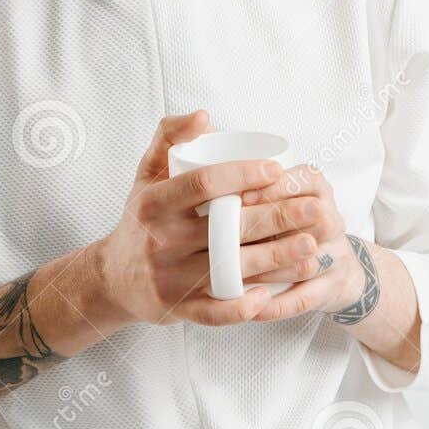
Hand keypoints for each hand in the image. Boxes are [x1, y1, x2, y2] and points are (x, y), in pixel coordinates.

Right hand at [91, 111, 325, 326]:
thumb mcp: (147, 174)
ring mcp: (169, 278)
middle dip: (277, 218)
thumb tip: (204, 116)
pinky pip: (213, 312)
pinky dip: (241, 307)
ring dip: (275, 261)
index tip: (277, 170)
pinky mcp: (177, 310)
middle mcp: (161, 240)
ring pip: (229, 270)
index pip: (203, 185)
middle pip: (227, 228)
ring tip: (312, 248)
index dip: (243, 175)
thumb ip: (170, 137)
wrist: (113, 277)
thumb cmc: (142, 219)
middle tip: (314, 209)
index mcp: (154, 204)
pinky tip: (271, 294)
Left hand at [239, 163, 378, 322]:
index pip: (309, 179)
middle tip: (236, 232)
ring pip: (307, 264)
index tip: (244, 196)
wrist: (340, 270)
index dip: (277, 187)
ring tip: (235, 272)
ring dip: (269, 270)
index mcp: (320, 193)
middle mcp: (332, 223)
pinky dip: (276, 305)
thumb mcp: (288, 201)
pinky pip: (303, 299)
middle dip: (276, 225)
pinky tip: (252, 307)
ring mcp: (334, 259)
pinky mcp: (329, 291)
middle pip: (317, 219)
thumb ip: (262, 193)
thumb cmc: (301, 229)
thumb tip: (221, 191)